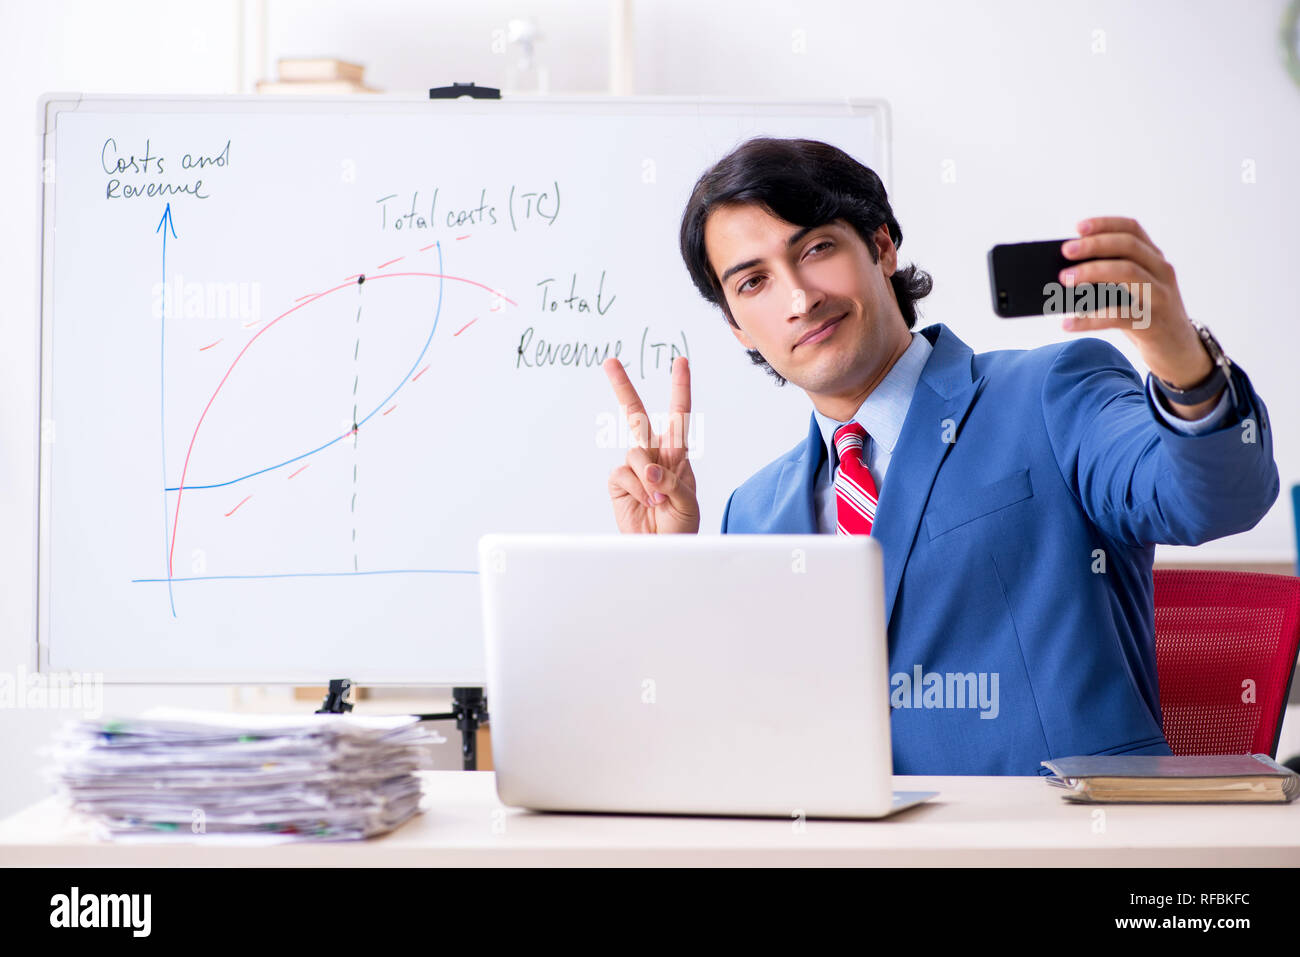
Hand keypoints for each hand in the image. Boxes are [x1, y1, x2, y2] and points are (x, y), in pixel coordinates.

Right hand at [602, 355, 698, 533]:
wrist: (662, 549)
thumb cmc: (681, 526)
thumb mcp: (687, 503)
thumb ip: (671, 482)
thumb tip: (649, 469)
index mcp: (677, 454)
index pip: (679, 415)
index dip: (680, 387)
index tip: (681, 361)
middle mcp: (653, 455)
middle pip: (636, 416)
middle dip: (622, 388)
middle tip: (609, 362)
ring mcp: (634, 468)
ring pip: (634, 452)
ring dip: (647, 478)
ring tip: (658, 500)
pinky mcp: (618, 482)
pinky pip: (622, 473)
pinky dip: (635, 488)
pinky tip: (645, 502)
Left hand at [1058, 216, 1222, 417]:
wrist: (1179, 351)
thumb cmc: (1145, 316)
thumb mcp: (1133, 291)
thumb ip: (1109, 278)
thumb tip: (1065, 273)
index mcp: (1154, 259)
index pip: (1132, 230)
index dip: (1105, 224)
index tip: (1078, 227)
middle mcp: (1161, 272)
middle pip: (1128, 247)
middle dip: (1095, 246)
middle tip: (1066, 251)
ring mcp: (1160, 296)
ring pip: (1128, 273)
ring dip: (1092, 272)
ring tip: (1063, 280)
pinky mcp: (1154, 323)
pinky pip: (1118, 316)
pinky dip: (1089, 319)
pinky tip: (1067, 323)